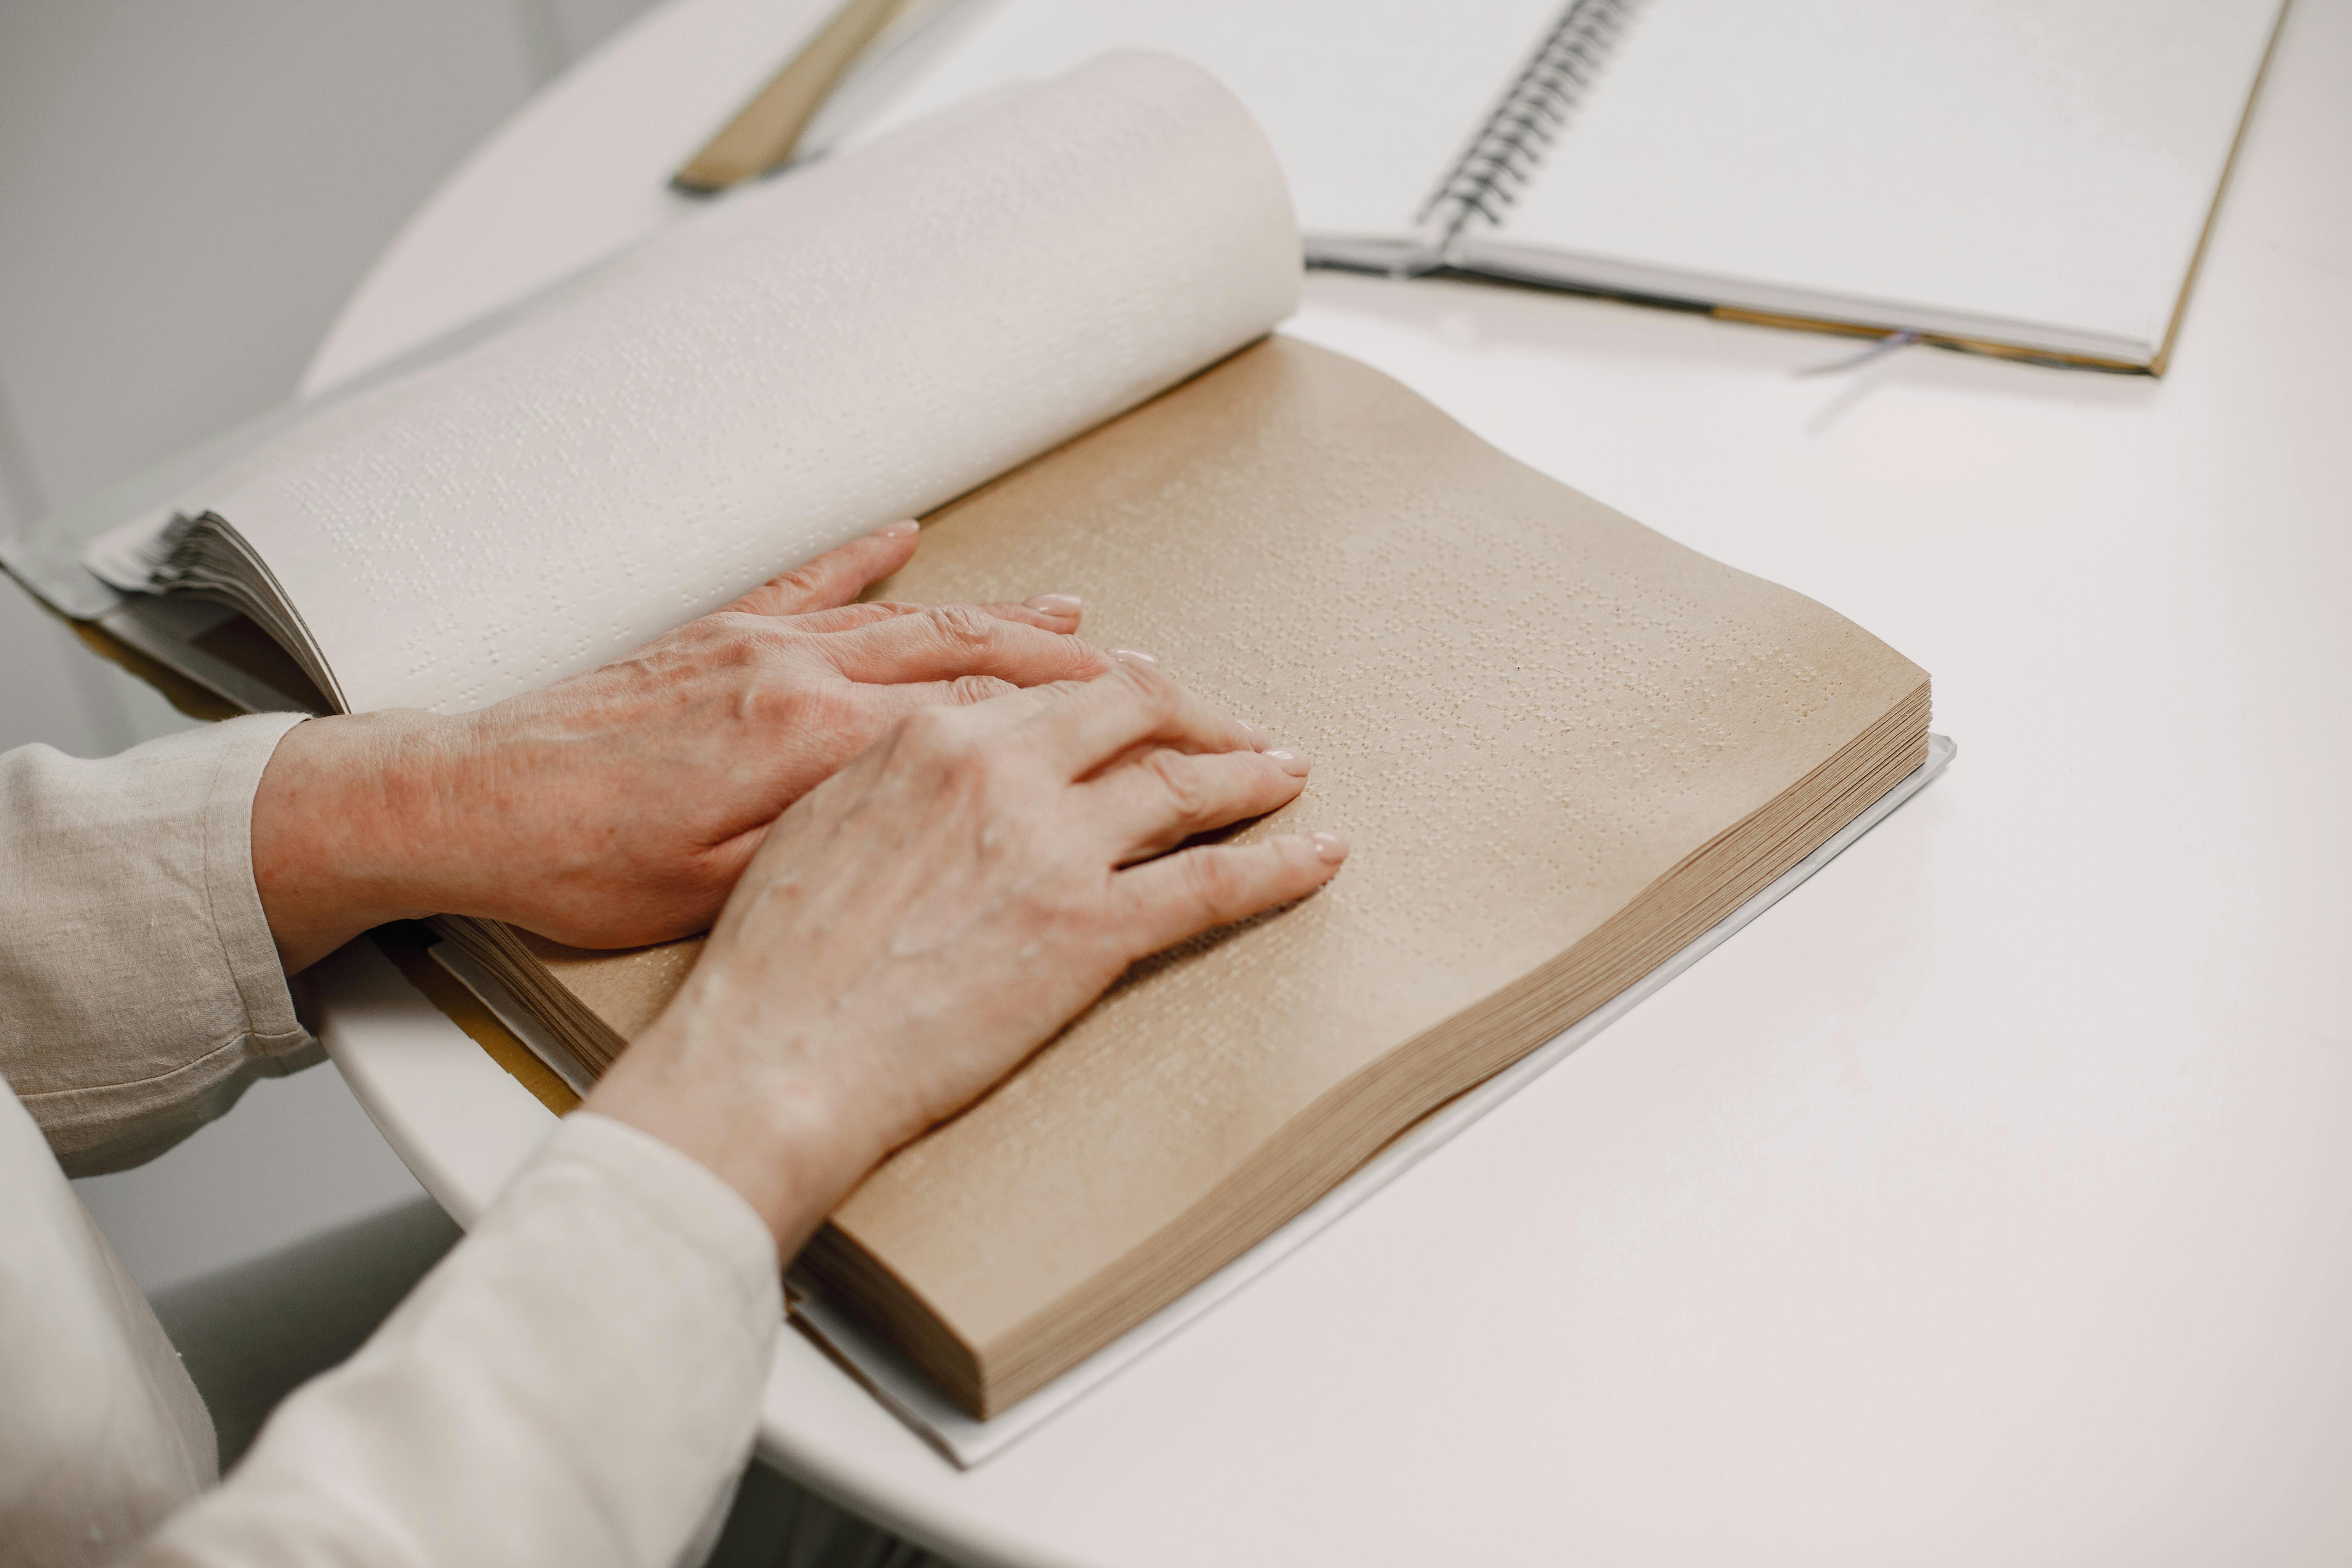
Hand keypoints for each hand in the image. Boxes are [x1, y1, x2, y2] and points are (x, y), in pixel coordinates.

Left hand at [252, 522, 1111, 969]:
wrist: (468, 804)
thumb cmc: (581, 866)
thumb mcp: (723, 883)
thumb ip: (836, 833)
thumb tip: (932, 806)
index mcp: (812, 744)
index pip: (980, 726)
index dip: (1079, 734)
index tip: (1149, 742)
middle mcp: (798, 675)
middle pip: (969, 659)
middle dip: (1075, 671)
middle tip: (1155, 680)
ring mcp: (758, 646)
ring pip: (911, 619)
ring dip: (1000, 617)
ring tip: (1077, 620)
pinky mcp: (714, 636)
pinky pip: (811, 583)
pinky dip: (866, 557)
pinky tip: (907, 533)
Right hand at [584, 658, 1348, 1253]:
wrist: (774, 1051)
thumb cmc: (776, 961)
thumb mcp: (817, 823)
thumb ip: (889, 779)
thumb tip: (924, 774)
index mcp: (928, 737)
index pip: (1046, 689)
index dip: (1103, 690)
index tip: (1133, 696)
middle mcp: (999, 770)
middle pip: (1129, 710)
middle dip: (1191, 713)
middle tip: (1229, 726)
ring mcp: (1052, 846)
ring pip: (1181, 784)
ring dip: (1248, 770)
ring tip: (1285, 769)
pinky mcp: (1091, 927)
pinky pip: (1213, 883)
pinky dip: (1279, 865)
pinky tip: (1319, 854)